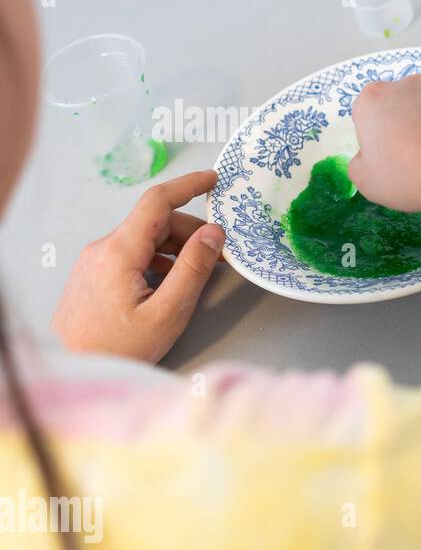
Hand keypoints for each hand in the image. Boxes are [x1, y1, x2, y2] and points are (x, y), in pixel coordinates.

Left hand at [51, 171, 225, 362]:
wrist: (73, 369)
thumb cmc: (119, 348)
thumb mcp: (167, 312)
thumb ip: (193, 269)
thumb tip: (214, 233)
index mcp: (119, 252)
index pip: (156, 202)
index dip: (188, 186)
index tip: (214, 180)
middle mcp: (102, 248)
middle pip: (154, 222)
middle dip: (190, 231)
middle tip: (219, 256)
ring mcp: (94, 260)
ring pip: (143, 238)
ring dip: (175, 247)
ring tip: (198, 273)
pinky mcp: (93, 274)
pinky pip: (131, 253)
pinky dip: (158, 258)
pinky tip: (170, 281)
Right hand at [347, 74, 420, 214]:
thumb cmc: (404, 174)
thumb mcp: (365, 179)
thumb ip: (361, 164)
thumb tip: (371, 159)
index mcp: (373, 98)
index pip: (366, 115)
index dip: (374, 140)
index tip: (384, 159)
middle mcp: (408, 86)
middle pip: (399, 108)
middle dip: (402, 129)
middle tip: (409, 161)